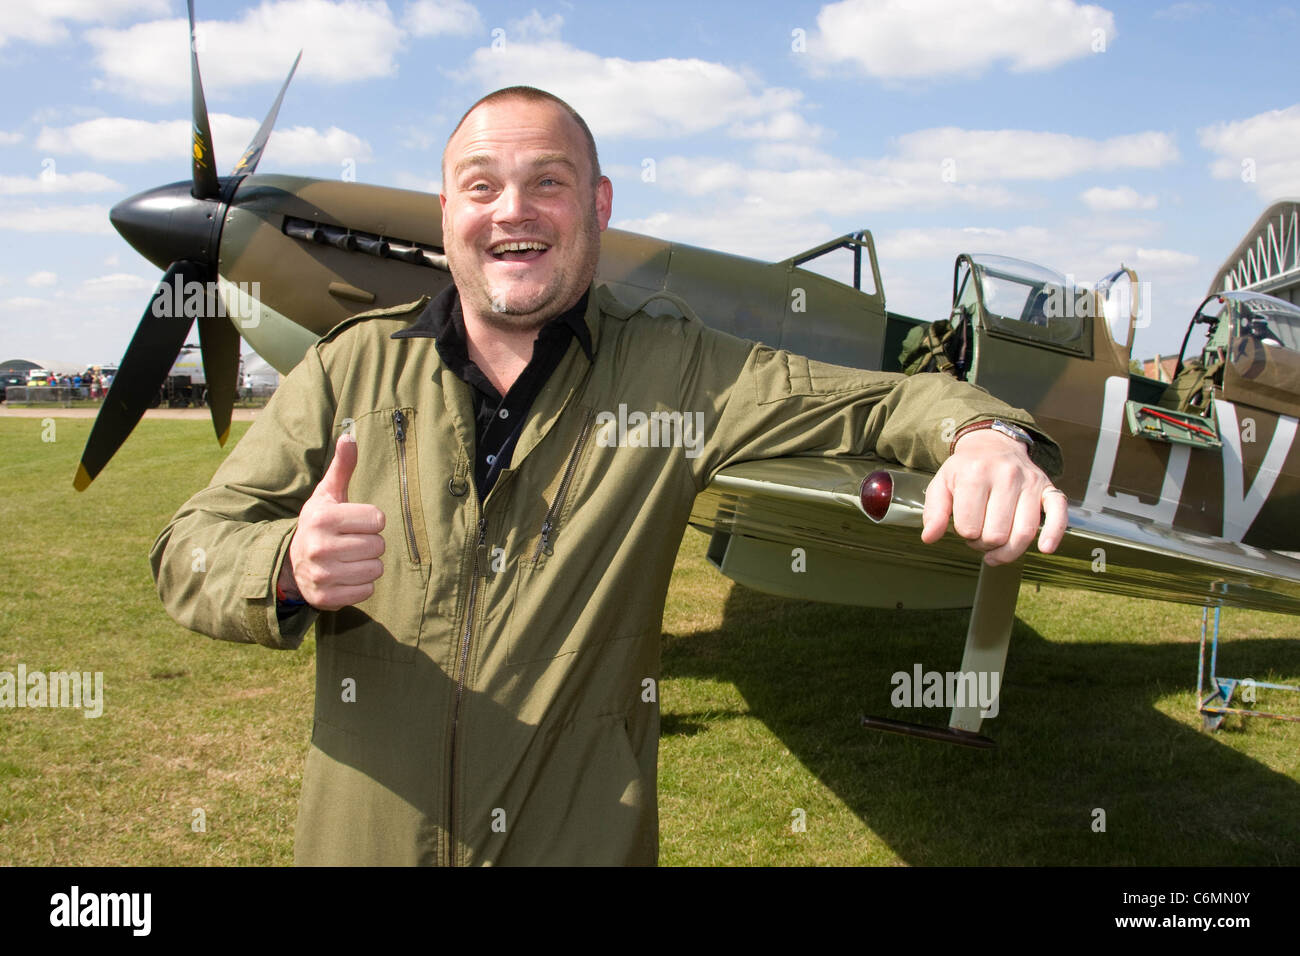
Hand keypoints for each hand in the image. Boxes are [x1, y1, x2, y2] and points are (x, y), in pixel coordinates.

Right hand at [279, 433, 385, 609]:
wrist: (291, 562)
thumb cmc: (319, 524)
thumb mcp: (328, 494)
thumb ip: (342, 467)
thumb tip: (350, 436)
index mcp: (322, 518)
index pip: (378, 520)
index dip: (372, 521)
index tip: (356, 522)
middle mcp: (319, 547)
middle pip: (378, 546)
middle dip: (370, 543)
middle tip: (351, 542)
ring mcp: (322, 575)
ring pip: (375, 569)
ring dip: (368, 565)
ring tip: (349, 558)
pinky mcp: (326, 598)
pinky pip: (367, 591)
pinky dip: (361, 585)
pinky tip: (346, 575)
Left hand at [920, 428, 1067, 565]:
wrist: (993, 445)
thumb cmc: (965, 470)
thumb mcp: (941, 484)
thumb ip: (933, 512)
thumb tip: (929, 538)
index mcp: (975, 474)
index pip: (969, 527)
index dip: (965, 534)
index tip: (965, 527)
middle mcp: (1005, 476)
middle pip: (997, 534)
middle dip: (985, 543)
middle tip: (980, 535)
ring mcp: (1030, 482)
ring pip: (1024, 532)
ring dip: (1008, 550)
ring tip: (997, 550)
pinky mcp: (1048, 488)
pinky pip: (1059, 514)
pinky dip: (1054, 534)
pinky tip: (1045, 548)